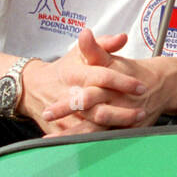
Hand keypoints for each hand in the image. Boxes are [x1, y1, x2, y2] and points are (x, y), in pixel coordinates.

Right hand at [23, 27, 146, 134]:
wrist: (33, 88)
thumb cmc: (64, 69)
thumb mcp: (80, 53)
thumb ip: (103, 44)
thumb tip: (122, 37)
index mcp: (76, 74)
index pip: (103, 77)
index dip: (123, 82)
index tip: (142, 86)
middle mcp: (70, 96)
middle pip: (99, 107)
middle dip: (122, 111)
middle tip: (143, 110)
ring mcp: (65, 115)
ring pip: (92, 126)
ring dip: (114, 126)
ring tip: (136, 122)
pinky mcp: (62, 129)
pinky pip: (83, 138)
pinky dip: (100, 139)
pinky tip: (118, 137)